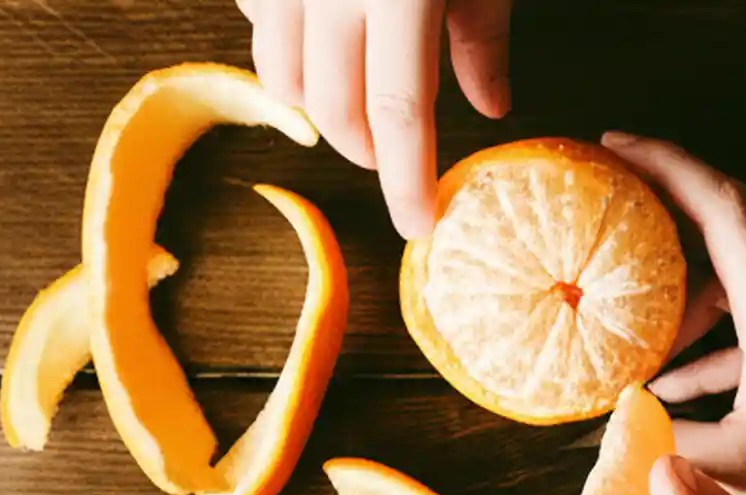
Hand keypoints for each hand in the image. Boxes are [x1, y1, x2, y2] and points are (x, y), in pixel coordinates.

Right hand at [237, 0, 511, 238]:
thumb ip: (482, 36)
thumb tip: (491, 109)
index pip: (399, 111)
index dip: (405, 178)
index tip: (417, 224)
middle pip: (335, 108)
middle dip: (365, 149)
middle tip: (393, 152)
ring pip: (280, 77)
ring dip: (318, 103)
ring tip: (354, 88)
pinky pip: (254, 20)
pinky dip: (285, 44)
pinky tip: (319, 32)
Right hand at [602, 131, 745, 494]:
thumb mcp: (745, 466)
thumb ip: (668, 441)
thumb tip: (615, 432)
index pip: (718, 202)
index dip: (662, 164)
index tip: (613, 147)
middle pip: (730, 213)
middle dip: (665, 209)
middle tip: (610, 219)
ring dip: (694, 285)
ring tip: (645, 330)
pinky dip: (727, 321)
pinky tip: (690, 376)